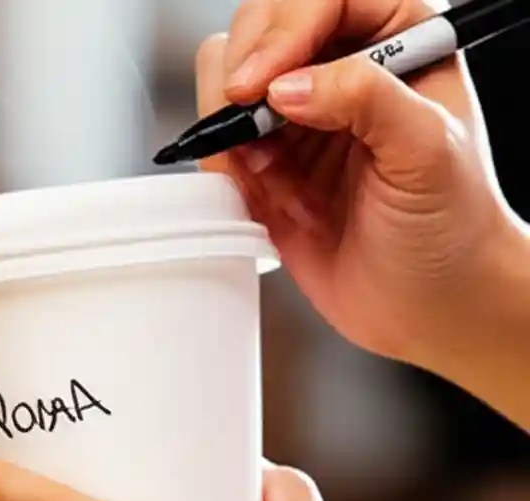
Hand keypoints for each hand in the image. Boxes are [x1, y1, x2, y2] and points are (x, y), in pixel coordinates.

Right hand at [197, 0, 529, 379]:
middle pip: (260, 26)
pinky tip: (268, 195)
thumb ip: (364, 99)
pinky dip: (223, 166)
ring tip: (272, 169)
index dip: (286, 28)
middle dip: (245, 74)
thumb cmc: (453, 227)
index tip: (265, 83)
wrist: (433, 306)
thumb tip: (287, 86)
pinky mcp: (265, 162)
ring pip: (223, 78)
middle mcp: (341, 67)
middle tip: (248, 121)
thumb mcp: (427, 152)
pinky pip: (215, 142)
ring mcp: (297, 115)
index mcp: (398, 39)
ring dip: (231, 125)